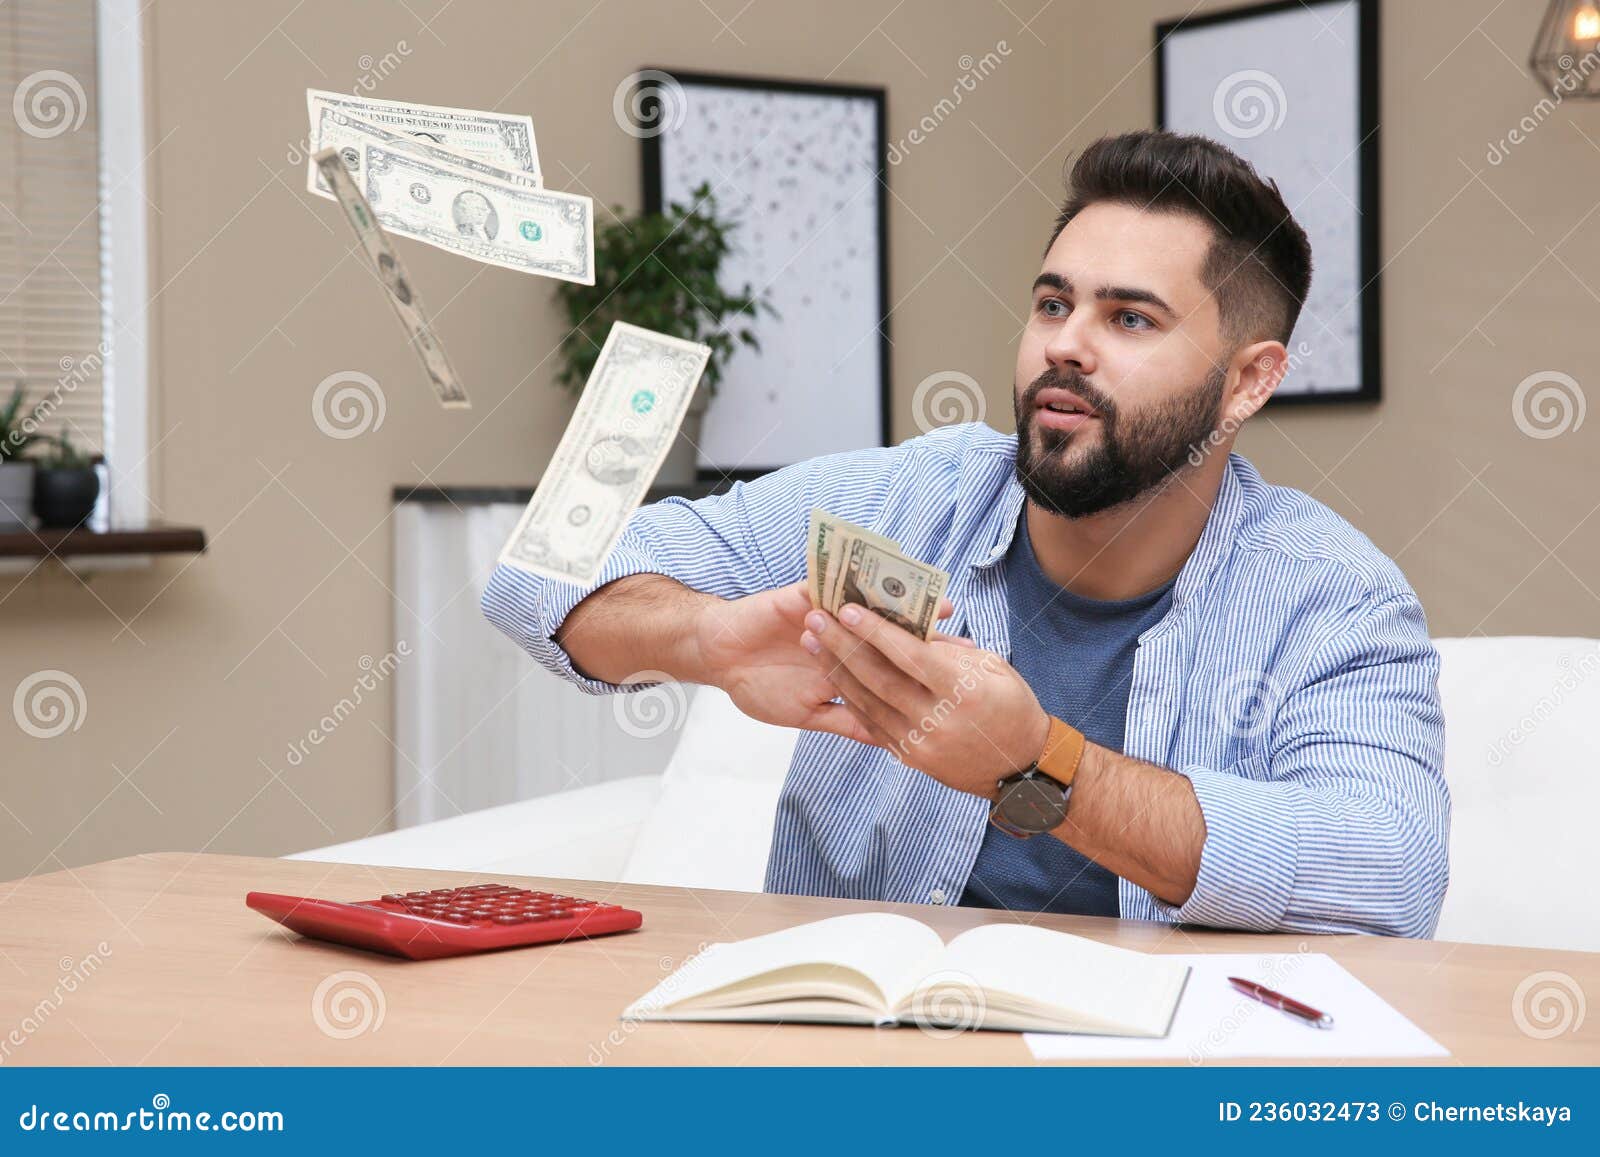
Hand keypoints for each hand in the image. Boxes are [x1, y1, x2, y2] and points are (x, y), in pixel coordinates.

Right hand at [693, 581, 958, 741]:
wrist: (719, 658)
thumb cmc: (758, 686)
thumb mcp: (807, 714)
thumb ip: (847, 722)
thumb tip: (887, 742)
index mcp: (849, 668)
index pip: (892, 669)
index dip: (922, 674)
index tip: (960, 683)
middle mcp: (845, 638)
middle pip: (891, 634)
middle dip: (927, 638)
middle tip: (965, 641)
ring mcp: (827, 615)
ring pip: (872, 607)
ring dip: (905, 606)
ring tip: (937, 606)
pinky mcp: (804, 596)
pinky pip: (834, 583)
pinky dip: (858, 581)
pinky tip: (881, 577)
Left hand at [800, 602, 1049, 798]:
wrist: (1022, 768)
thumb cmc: (1012, 706)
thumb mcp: (992, 667)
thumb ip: (950, 649)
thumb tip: (911, 627)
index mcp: (962, 690)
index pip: (910, 655)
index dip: (876, 631)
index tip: (848, 608)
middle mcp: (938, 719)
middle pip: (879, 677)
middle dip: (843, 645)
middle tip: (816, 619)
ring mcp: (920, 743)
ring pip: (867, 702)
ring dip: (836, 670)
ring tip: (813, 642)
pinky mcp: (910, 758)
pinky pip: (871, 724)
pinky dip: (850, 697)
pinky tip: (832, 675)